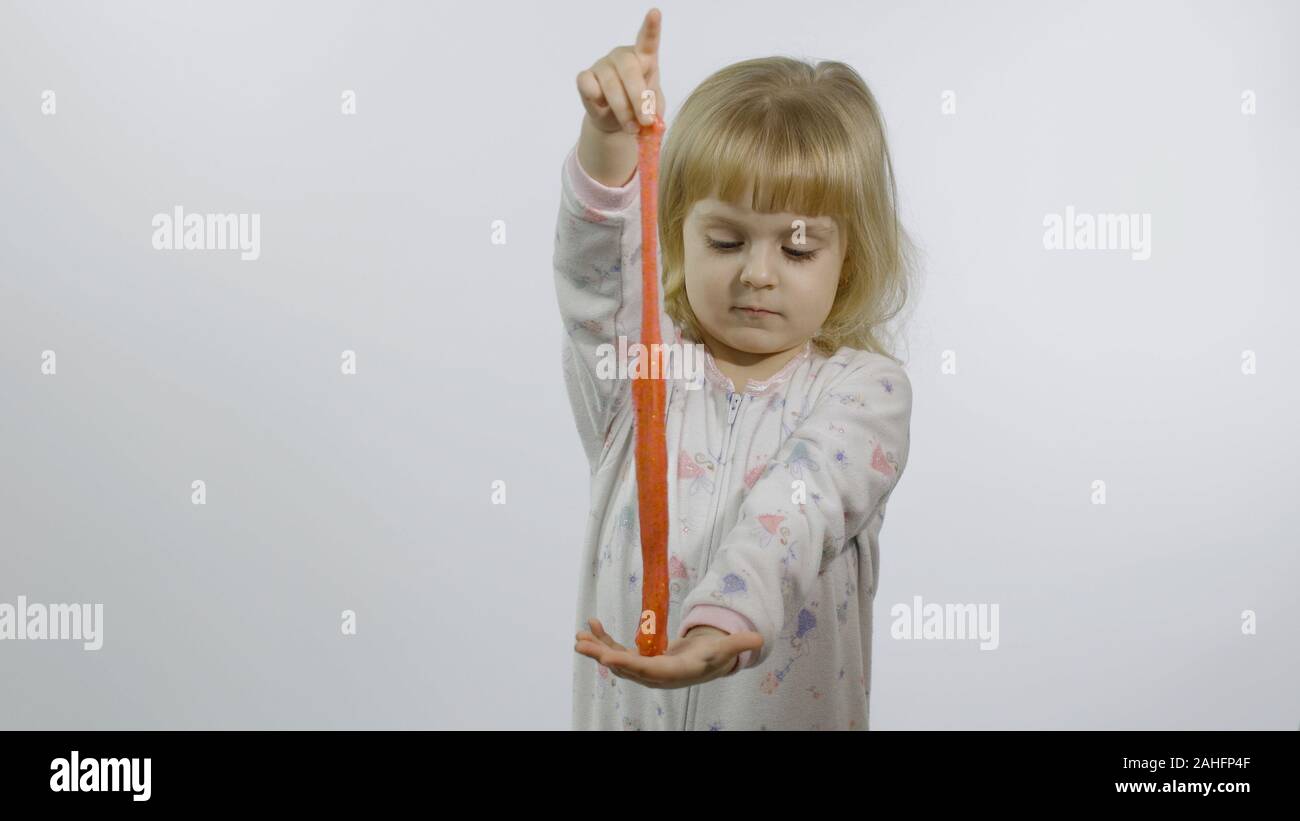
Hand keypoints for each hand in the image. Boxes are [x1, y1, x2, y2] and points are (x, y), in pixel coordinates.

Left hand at [574, 617, 762, 688]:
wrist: (705, 663)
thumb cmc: (714, 654)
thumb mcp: (725, 648)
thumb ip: (737, 644)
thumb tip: (757, 639)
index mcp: (674, 672)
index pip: (649, 671)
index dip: (629, 665)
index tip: (609, 659)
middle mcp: (655, 675)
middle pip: (627, 667)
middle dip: (604, 656)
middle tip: (584, 646)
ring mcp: (645, 669)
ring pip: (617, 660)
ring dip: (598, 649)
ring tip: (579, 638)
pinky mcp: (639, 660)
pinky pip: (618, 651)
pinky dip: (604, 640)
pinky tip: (592, 626)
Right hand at [576, 8, 666, 134]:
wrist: (616, 122)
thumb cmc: (638, 110)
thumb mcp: (653, 111)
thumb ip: (654, 110)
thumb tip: (651, 120)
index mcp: (644, 58)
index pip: (648, 39)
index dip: (651, 26)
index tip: (655, 13)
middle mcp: (623, 57)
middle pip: (629, 69)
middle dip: (638, 98)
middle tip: (646, 121)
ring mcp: (603, 64)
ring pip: (610, 83)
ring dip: (622, 109)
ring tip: (632, 128)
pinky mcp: (585, 77)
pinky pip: (588, 84)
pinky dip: (596, 98)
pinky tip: (602, 107)